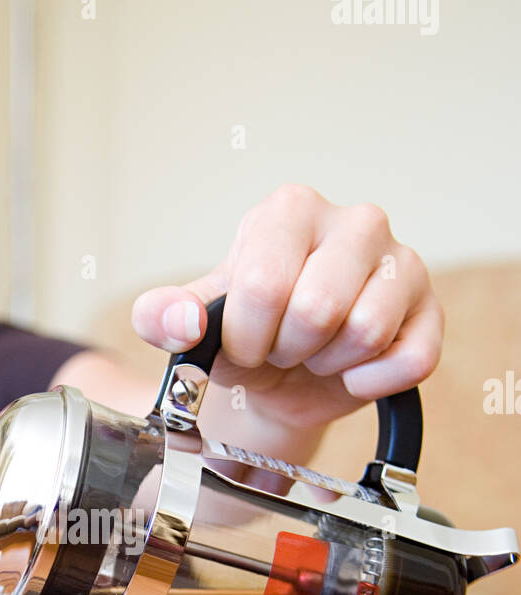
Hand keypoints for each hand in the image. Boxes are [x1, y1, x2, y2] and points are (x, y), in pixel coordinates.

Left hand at [130, 184, 442, 432]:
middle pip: (317, 308)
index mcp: (290, 210)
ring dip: (328, 364)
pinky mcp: (430, 311)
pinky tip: (351, 373)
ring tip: (314, 352)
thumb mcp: (194, 325)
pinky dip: (371, 383)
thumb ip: (163, 317)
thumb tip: (178, 321)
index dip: (246, 335)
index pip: (264, 283)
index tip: (243, 341)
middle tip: (281, 348)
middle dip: (287, 349)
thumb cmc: (246, 333)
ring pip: (366, 331)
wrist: (282, 376)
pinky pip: (412, 359)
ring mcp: (400, 262)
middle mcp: (354, 222)